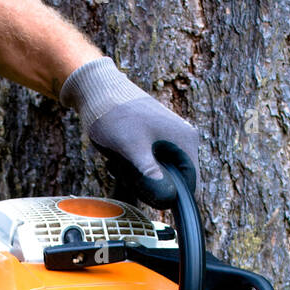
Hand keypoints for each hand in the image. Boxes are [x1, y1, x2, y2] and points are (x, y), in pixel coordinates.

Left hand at [60, 57, 199, 207]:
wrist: (97, 89)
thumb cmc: (114, 114)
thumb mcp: (131, 148)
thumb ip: (150, 174)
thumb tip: (167, 199)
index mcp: (186, 141)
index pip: (192, 186)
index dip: (172, 197)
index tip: (148, 195)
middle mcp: (183, 140)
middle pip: (176, 182)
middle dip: (152, 185)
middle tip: (128, 175)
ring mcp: (170, 138)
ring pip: (161, 175)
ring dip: (141, 177)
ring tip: (121, 164)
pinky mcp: (156, 139)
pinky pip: (152, 164)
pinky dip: (136, 167)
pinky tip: (120, 159)